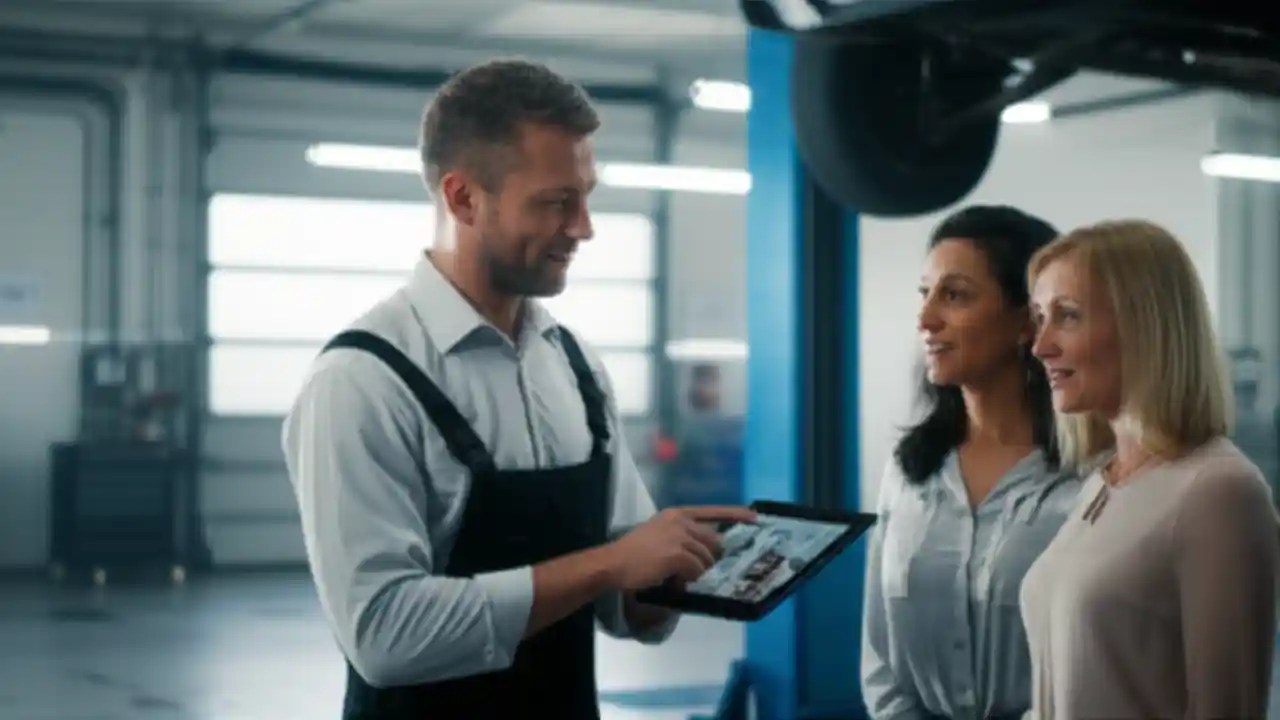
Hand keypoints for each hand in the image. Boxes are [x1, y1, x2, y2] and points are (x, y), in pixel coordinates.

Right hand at [603, 506, 757, 590]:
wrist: (613, 563)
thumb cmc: (632, 553)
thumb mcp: (658, 535)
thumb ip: (681, 538)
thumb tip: (704, 554)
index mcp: (676, 514)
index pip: (712, 511)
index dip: (734, 514)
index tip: (753, 517)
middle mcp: (680, 521)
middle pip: (714, 540)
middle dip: (711, 558)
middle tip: (699, 571)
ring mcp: (679, 536)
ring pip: (705, 559)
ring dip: (696, 573)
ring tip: (678, 577)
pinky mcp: (677, 554)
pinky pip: (696, 571)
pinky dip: (688, 579)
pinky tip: (675, 581)